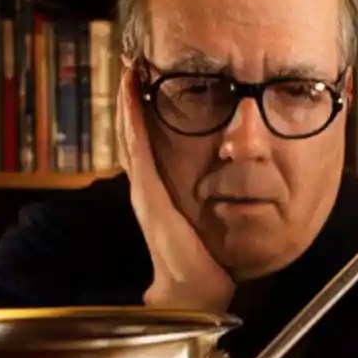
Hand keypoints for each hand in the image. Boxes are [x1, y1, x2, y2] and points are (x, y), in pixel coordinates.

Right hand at [117, 68, 234, 311]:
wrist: (194, 290)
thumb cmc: (204, 263)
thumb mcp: (207, 221)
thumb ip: (211, 203)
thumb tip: (229, 186)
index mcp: (158, 194)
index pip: (147, 146)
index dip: (142, 116)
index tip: (144, 86)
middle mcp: (146, 189)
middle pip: (132, 136)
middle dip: (130, 101)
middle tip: (129, 66)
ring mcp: (144, 191)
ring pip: (131, 138)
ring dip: (128, 103)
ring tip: (128, 72)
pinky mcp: (149, 196)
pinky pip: (138, 151)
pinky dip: (132, 121)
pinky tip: (133, 98)